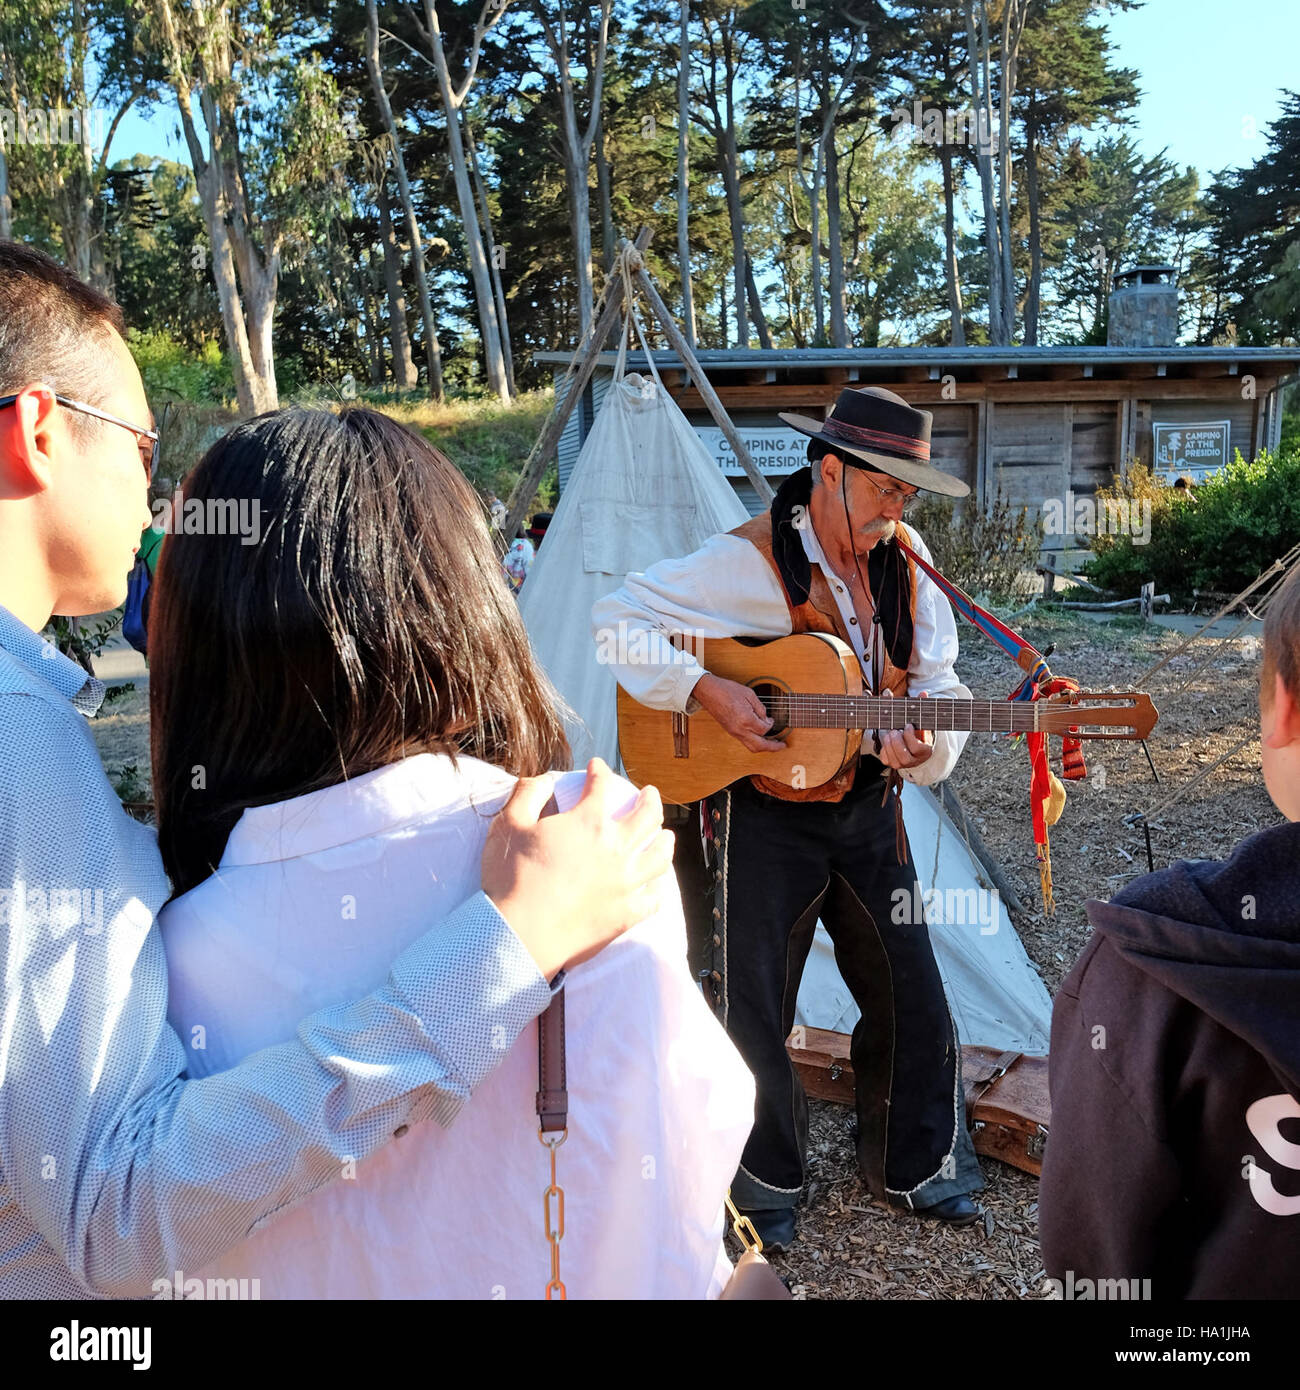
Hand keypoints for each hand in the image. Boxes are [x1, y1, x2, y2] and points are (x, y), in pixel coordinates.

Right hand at [481, 758, 675, 980]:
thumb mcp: (509, 825)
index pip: (601, 785)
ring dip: (665, 840)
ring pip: (660, 855)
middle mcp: (616, 848)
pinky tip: (658, 884)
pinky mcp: (627, 914)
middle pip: (647, 815)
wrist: (519, 934)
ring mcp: (626, 882)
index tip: (597, 767)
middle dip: (649, 798)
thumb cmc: (511, 877)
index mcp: (588, 822)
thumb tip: (544, 779)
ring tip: (665, 835)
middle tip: (649, 793)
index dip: (600, 771)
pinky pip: (655, 898)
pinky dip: (659, 888)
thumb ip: (528, 793)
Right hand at [690, 672, 785, 752]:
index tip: (771, 719)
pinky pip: (745, 742)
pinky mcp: (730, 732)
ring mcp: (734, 732)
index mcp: (746, 719)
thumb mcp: (749, 694)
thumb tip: (765, 718)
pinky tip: (759, 737)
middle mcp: (740, 729)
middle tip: (782, 745)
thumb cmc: (726, 690)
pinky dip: (754, 742)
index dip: (771, 724)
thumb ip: (760, 708)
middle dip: (773, 747)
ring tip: (772, 745)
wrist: (708, 692)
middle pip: (760, 746)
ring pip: (751, 747)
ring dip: (763, 747)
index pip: (765, 729)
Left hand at [875, 689, 933, 769]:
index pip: (916, 748)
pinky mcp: (891, 763)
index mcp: (924, 751)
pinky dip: (884, 749)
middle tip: (894, 730)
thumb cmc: (917, 732)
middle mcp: (914, 761)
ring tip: (889, 734)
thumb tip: (923, 693)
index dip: (909, 736)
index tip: (907, 725)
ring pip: (894, 759)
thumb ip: (920, 708)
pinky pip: (885, 758)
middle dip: (896, 741)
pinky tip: (887, 740)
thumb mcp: (920, 722)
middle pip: (903, 756)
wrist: (913, 746)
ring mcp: (902, 764)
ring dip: (889, 744)